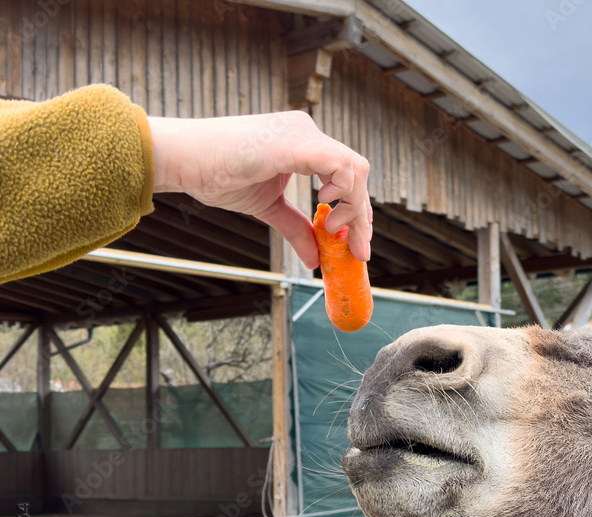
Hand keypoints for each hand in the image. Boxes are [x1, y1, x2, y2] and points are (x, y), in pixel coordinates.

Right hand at [148, 110, 372, 265]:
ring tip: (332, 230)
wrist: (182, 159)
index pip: (347, 175)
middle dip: (363, 217)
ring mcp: (303, 134)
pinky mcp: (295, 143)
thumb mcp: (268, 207)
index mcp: (303, 144)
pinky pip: (339, 164)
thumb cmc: (216, 174)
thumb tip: (314, 260)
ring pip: (355, 170)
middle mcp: (307, 133)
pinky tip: (326, 208)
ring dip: (355, 208)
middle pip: (357, 174)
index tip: (357, 244)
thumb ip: (296, 228)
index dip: (358, 211)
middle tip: (360, 252)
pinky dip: (343, 191)